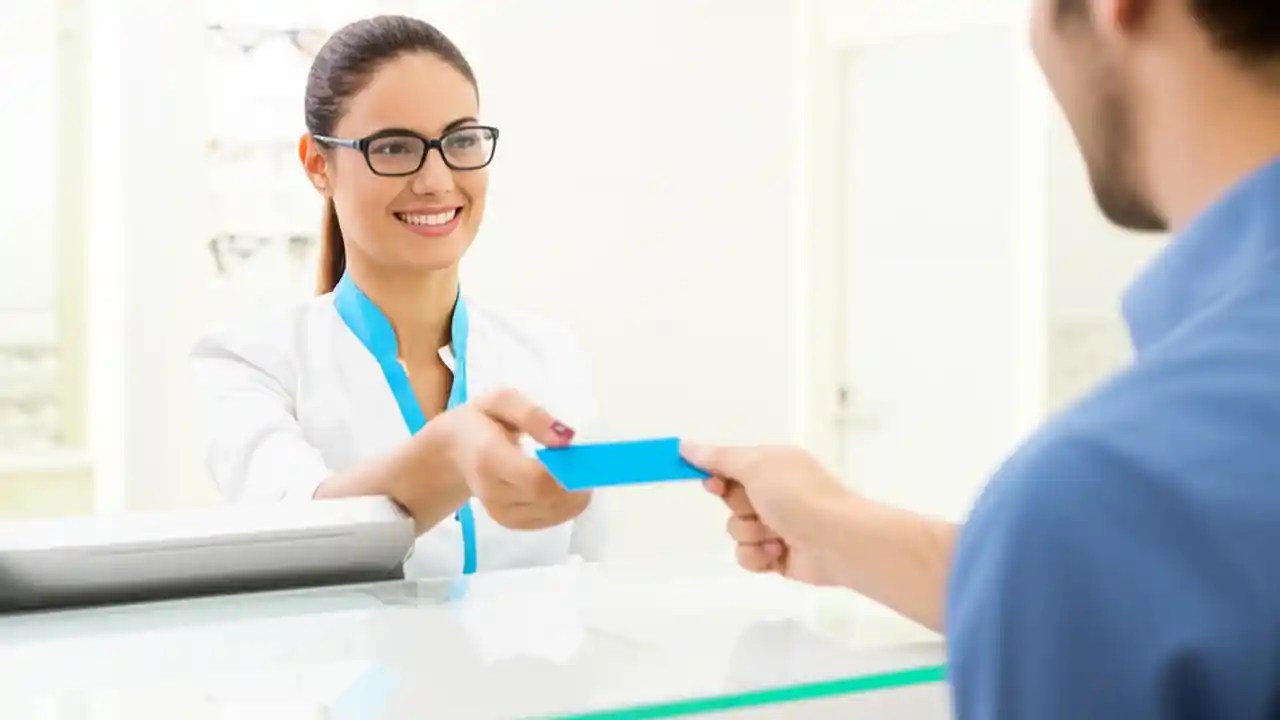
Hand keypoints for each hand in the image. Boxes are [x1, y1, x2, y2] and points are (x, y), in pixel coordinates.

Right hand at [413, 388, 590, 530]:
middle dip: (576, 481)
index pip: (535, 479)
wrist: (451, 453)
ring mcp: (503, 513)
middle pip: (548, 498)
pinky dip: (566, 504)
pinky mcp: (512, 522)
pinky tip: (564, 485)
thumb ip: (532, 415)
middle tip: (585, 460)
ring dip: (575, 493)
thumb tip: (566, 438)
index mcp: (489, 459)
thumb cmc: (479, 421)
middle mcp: (494, 493)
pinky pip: (551, 520)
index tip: (582, 454)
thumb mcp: (500, 401)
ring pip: (555, 512)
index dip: (566, 471)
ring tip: (573, 468)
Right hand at [681, 442, 861, 587]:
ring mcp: (777, 525)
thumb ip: (718, 458)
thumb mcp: (755, 466)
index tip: (710, 483)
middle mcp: (775, 493)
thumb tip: (686, 445)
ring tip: (773, 532)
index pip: (731, 466)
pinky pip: (746, 556)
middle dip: (737, 506)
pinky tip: (776, 552)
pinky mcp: (777, 555)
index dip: (716, 475)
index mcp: (773, 465)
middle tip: (755, 506)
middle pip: (730, 499)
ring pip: (736, 530)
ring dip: (749, 533)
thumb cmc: (799, 495)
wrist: (838, 541)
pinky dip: (757, 555)